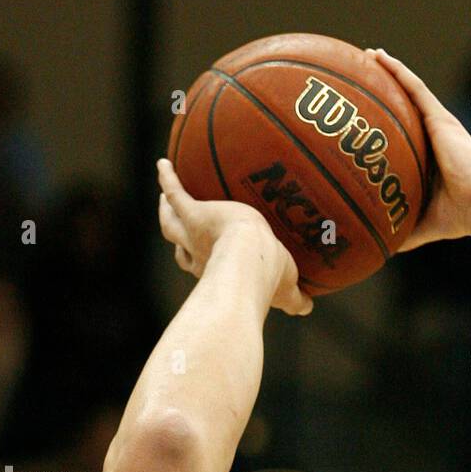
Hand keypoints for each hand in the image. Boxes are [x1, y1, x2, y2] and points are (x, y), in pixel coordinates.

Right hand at [156, 158, 312, 315]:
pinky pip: (175, 192)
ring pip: (170, 223)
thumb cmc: (269, 277)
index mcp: (219, 271)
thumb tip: (308, 308)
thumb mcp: (287, 290)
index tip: (197, 259)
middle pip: (181, 246)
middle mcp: (201, 255)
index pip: (203, 266)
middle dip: (178, 236)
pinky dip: (167, 178)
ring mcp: (194, 234)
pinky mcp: (194, 213)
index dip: (198, 262)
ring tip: (164, 197)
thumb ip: (296, 300)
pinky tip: (163, 163)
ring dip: (166, 211)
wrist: (252, 257)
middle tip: (175, 224)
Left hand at [371, 48, 470, 250]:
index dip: (389, 120)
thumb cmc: (459, 219)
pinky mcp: (441, 118)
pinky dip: (396, 71)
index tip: (368, 114)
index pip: (407, 132)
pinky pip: (414, 87)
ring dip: (388, 71)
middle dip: (386, 89)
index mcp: (433, 157)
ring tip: (367, 56)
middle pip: (406, 105)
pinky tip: (378, 58)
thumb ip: (401, 231)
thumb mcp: (422, 224)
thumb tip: (379, 248)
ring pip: (408, 88)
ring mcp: (439, 124)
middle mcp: (436, 135)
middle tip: (361, 75)